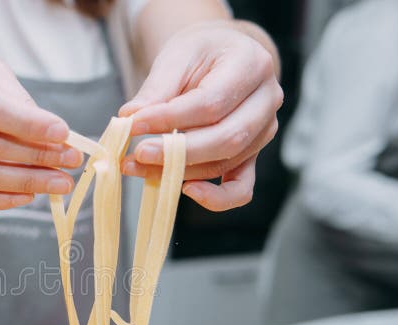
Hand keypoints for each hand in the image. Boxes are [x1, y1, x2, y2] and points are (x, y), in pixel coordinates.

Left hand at [120, 21, 282, 211]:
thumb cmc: (200, 54)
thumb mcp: (176, 56)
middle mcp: (267, 100)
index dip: (170, 119)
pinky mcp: (251, 155)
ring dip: (179, 171)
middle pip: (226, 138)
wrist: (221, 57)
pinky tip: (184, 190)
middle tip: (138, 154)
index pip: (211, 102)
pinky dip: (216, 198)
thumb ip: (155, 89)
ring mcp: (263, 131)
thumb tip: (130, 118)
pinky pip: (241, 187)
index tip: (133, 124)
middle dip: (177, 152)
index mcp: (253, 65)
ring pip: (225, 162)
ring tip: (138, 166)